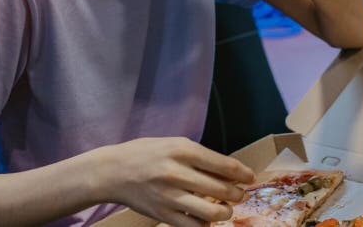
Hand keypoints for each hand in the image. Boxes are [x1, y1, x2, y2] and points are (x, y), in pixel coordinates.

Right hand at [94, 137, 253, 225]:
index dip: (243, 174)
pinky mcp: (163, 214)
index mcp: (182, 150)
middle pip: (222, 189)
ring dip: (225, 212)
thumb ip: (200, 156)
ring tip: (225, 208)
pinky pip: (193, 226)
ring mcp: (170, 195)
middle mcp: (177, 172)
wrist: (113, 171)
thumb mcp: (174, 144)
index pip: (224, 165)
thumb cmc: (147, 154)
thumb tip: (230, 170)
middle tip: (238, 194)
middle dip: (237, 194)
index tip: (250, 177)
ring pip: (211, 212)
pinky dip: (205, 223)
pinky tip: (205, 217)